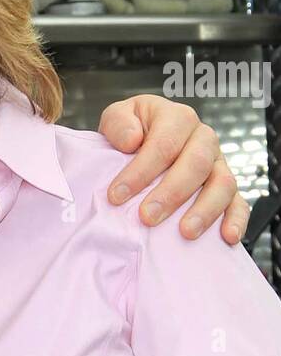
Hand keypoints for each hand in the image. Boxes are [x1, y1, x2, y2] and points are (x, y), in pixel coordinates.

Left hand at [98, 95, 247, 244]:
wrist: (138, 145)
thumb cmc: (129, 134)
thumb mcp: (116, 118)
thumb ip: (118, 123)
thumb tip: (131, 139)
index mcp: (177, 119)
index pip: (164, 144)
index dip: (140, 171)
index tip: (117, 196)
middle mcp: (203, 138)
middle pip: (196, 164)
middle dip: (171, 193)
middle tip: (147, 217)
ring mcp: (218, 164)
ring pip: (223, 184)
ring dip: (205, 210)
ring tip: (186, 232)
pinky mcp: (227, 188)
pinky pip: (239, 203)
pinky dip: (236, 220)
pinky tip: (228, 237)